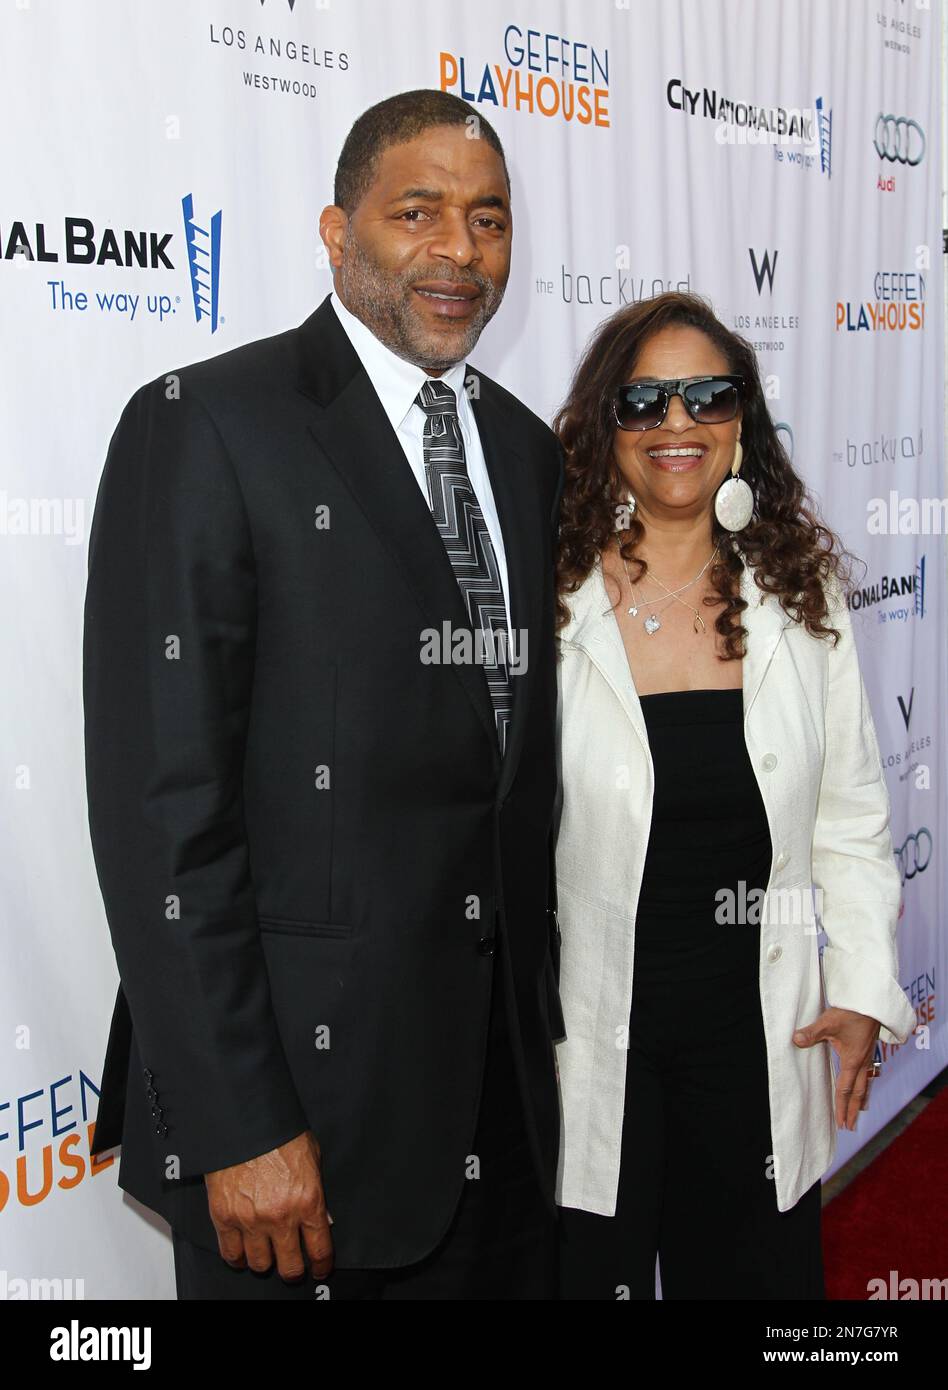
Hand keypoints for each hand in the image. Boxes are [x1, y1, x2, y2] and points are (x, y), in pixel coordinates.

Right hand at [204, 1130, 332, 1280]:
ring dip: (265, 1261)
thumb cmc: (279, 1133)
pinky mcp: (224, 1217)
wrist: (244, 1120)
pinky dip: (237, 1257)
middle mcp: (281, 1216)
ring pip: (260, 1264)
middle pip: (290, 1266)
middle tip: (292, 1265)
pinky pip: (231, 1253)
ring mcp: (251, 1220)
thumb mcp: (312, 1158)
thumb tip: (323, 1219)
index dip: (322, 1264)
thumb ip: (317, 1192)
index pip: (319, 1249)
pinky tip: (243, 1251)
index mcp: (307, 1200)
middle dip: (294, 1270)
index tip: (320, 1268)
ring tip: (266, 1253)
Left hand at [792, 1008, 880, 1130]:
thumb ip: (811, 1033)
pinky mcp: (869, 1049)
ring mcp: (868, 1056)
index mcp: (853, 1061)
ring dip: (862, 1099)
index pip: (845, 1090)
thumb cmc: (851, 1012)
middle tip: (850, 1127)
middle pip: (859, 1093)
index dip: (842, 1108)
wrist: (872, 1002)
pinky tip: (865, 1083)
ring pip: (866, 1084)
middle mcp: (863, 1062)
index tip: (841, 1124)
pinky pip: (869, 1073)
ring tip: (861, 1111)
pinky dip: (866, 1084)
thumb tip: (795, 1040)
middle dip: (854, 1111)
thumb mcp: (828, 1022)